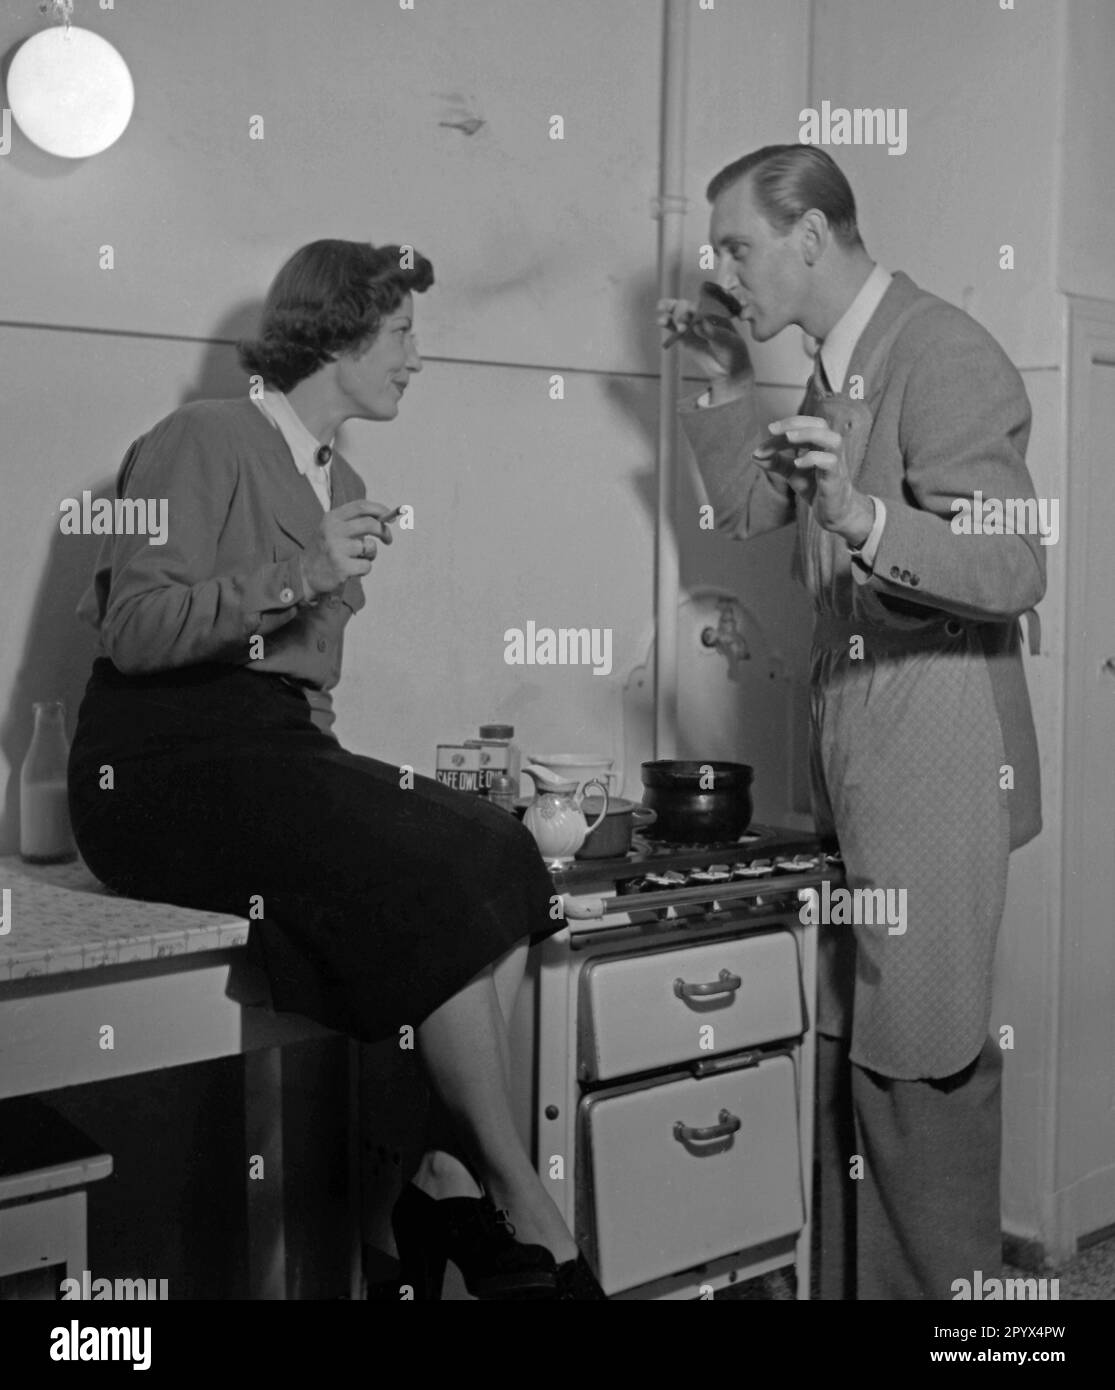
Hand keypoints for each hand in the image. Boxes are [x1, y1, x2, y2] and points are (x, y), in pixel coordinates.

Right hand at [300, 499, 396, 597]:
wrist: (304, 574)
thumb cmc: (326, 550)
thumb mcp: (333, 530)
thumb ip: (354, 522)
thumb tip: (385, 518)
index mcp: (332, 518)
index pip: (361, 506)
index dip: (379, 509)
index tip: (390, 516)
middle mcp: (333, 531)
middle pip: (370, 524)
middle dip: (384, 531)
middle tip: (388, 539)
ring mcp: (336, 549)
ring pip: (370, 547)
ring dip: (370, 555)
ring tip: (356, 558)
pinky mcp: (341, 567)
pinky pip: (367, 565)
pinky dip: (364, 569)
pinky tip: (351, 570)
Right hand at [656, 290, 751, 381]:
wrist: (729, 370)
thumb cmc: (734, 352)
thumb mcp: (729, 342)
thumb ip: (715, 333)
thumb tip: (700, 325)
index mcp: (717, 312)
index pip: (704, 304)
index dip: (697, 306)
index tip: (693, 312)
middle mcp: (703, 315)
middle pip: (688, 307)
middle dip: (682, 313)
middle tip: (683, 326)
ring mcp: (692, 325)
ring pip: (678, 315)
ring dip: (670, 314)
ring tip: (663, 320)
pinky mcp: (684, 337)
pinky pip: (674, 328)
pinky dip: (667, 323)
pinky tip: (661, 321)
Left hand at [753, 415, 873, 544]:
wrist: (833, 512)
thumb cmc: (815, 487)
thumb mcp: (792, 472)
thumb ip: (775, 463)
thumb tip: (753, 455)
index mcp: (820, 443)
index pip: (804, 426)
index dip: (785, 426)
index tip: (768, 431)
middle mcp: (830, 449)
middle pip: (820, 424)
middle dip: (795, 423)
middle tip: (772, 430)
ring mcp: (836, 463)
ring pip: (831, 439)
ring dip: (808, 435)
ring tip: (788, 438)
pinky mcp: (836, 479)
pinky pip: (830, 462)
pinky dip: (813, 459)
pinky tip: (796, 464)